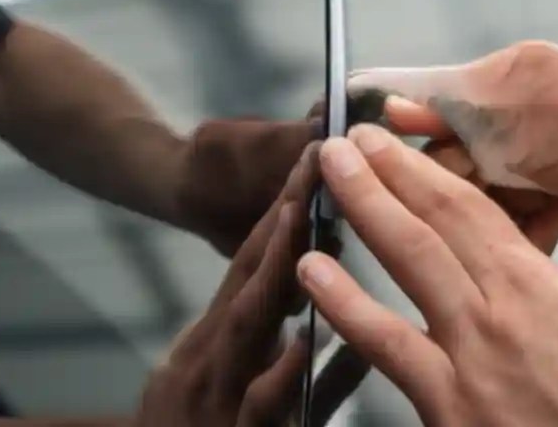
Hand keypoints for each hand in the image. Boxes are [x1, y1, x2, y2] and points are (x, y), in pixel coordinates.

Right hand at [141, 144, 362, 426]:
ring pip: (247, 325)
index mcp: (221, 341)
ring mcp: (216, 396)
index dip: (286, 209)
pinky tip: (304, 343)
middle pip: (250, 275)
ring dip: (273, 270)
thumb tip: (345, 334)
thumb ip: (296, 366)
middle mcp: (213, 357)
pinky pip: (261, 409)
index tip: (318, 157)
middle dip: (283, 216)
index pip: (256, 263)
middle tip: (316, 158)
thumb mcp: (240, 394)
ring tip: (302, 218)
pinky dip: (281, 375)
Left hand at [296, 125, 557, 426]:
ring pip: (406, 265)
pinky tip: (313, 276)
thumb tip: (523, 270)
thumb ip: (548, 289)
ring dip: (360, 215)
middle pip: (429, 222)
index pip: (468, 208)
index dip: (421, 169)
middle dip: (381, 176)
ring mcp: (472, 357)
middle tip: (342, 143)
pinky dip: (346, 307)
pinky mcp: (451, 409)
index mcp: (537, 284)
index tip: (388, 143)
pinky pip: (387, 349)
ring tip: (319, 184)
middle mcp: (498, 309)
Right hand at [350, 41, 557, 240]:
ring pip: (464, 196)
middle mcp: (499, 121)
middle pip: (432, 157)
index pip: (414, 96)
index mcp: (492, 82)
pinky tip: (545, 225)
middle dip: (438, 181)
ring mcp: (520, 162)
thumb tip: (392, 108)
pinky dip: (514, 230)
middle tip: (459, 188)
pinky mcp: (540, 201)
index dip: (379, 121)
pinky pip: (501, 222)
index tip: (343, 146)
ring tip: (522, 209)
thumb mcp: (535, 113)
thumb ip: (461, 116)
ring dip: (480, 212)